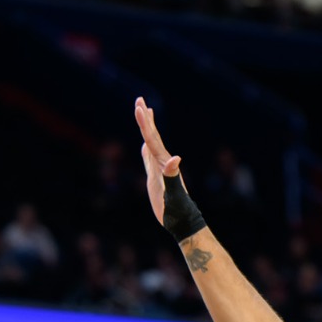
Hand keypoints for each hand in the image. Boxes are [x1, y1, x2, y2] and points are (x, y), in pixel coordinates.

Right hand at [134, 97, 182, 224]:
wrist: (183, 222)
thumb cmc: (178, 211)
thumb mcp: (174, 194)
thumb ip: (172, 177)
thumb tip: (175, 159)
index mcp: (164, 164)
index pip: (152, 139)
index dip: (145, 123)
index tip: (139, 107)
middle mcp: (162, 163)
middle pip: (152, 136)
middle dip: (145, 118)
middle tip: (139, 100)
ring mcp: (159, 170)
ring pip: (151, 144)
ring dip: (146, 128)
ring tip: (144, 113)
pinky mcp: (156, 179)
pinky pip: (149, 159)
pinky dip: (146, 149)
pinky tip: (145, 145)